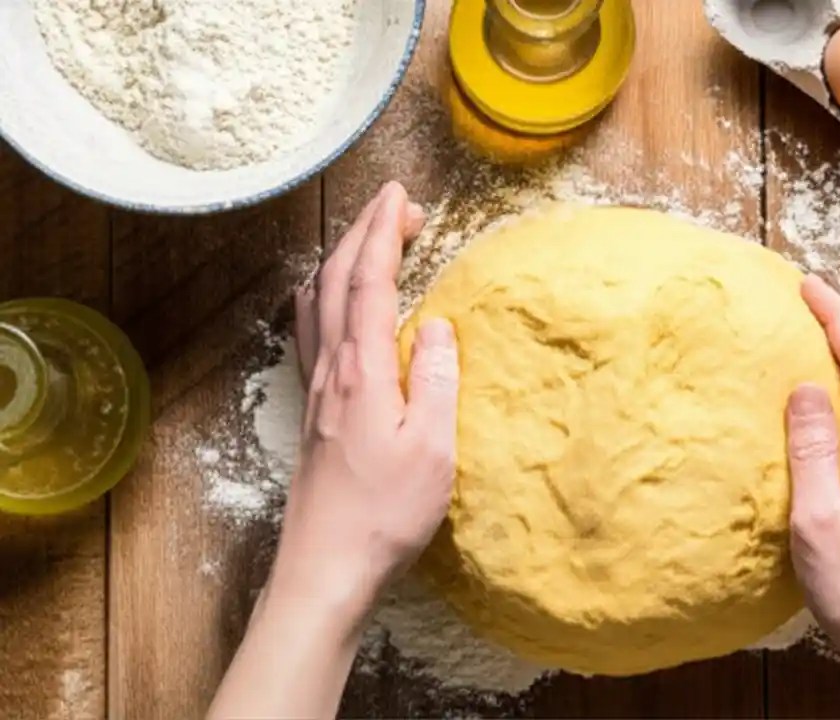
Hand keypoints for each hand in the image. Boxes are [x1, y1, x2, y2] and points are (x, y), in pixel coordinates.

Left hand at [209, 183, 457, 719]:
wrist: (326, 566)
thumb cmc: (384, 513)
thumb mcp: (432, 448)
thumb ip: (437, 379)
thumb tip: (439, 324)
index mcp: (362, 370)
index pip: (370, 283)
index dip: (384, 233)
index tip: (401, 196)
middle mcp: (332, 370)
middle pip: (336, 280)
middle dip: (364, 233)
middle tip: (398, 208)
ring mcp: (318, 390)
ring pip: (317, 302)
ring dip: (342, 261)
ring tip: (371, 243)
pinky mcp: (316, 412)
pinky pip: (312, 331)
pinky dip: (326, 296)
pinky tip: (337, 306)